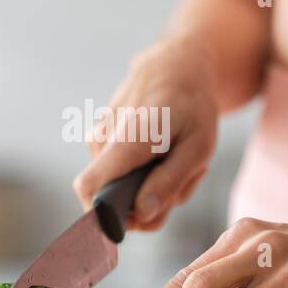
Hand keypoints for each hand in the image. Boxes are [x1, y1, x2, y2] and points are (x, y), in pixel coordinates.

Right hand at [72, 37, 219, 230]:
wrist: (175, 65)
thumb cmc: (192, 105)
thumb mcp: (198, 146)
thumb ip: (169, 182)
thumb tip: (140, 214)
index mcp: (126, 140)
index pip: (89, 188)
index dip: (102, 216)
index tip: (134, 222)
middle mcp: (102, 139)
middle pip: (113, 199)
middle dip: (149, 203)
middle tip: (182, 180)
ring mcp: (97, 138)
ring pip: (120, 188)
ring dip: (151, 186)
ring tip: (174, 159)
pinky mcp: (100, 140)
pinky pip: (119, 174)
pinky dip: (144, 174)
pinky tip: (161, 152)